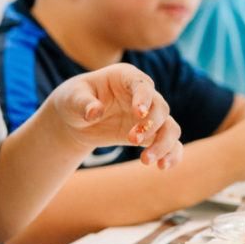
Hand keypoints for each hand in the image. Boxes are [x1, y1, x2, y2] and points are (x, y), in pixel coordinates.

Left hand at [48, 64, 182, 167]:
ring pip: (170, 127)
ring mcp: (148, 115)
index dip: (144, 98)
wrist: (74, 119)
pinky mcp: (149, 134)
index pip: (142, 84)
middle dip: (151, 125)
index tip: (140, 113)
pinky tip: (163, 166)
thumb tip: (94, 112)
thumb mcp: (72, 98)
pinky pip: (170, 144)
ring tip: (145, 160)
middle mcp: (142, 95)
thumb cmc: (73, 100)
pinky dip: (172, 154)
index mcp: (124, 77)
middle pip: (161, 107)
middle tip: (131, 139)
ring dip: (163, 143)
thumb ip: (83, 103)